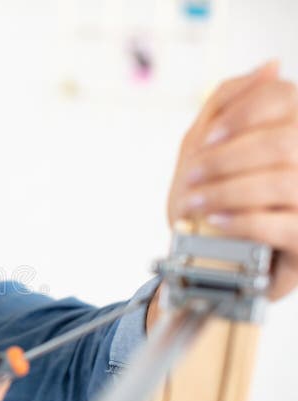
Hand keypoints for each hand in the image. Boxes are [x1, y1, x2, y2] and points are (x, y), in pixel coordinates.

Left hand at [167, 61, 297, 299]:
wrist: (210, 254)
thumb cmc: (212, 194)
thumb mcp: (205, 144)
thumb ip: (228, 101)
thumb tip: (270, 67)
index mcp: (293, 128)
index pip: (285, 98)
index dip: (243, 115)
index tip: (207, 139)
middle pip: (283, 142)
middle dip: (227, 159)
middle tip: (192, 176)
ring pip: (283, 183)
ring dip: (226, 191)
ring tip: (196, 201)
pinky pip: (283, 225)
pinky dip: (241, 220)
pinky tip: (217, 221)